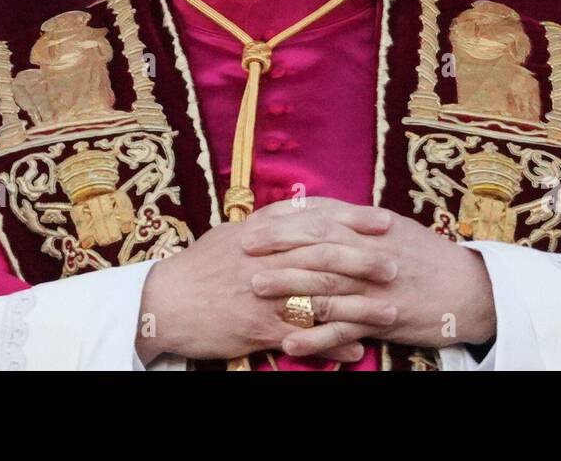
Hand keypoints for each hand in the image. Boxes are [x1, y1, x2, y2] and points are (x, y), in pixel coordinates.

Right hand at [136, 197, 398, 363]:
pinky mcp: (258, 327)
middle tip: (396, 264)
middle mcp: (267, 260)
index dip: (353, 219)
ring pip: (320, 298)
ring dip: (360, 307)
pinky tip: (357, 349)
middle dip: (364, 261)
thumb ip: (267, 225)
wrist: (164, 303)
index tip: (383, 220)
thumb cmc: (198, 268)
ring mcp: (263, 294)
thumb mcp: (231, 235)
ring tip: (390, 310)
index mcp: (262, 233)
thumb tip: (298, 212)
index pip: (316, 221)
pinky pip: (303, 335)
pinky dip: (332, 344)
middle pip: (325, 257)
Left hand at [245, 206, 496, 356]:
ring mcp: (377, 288)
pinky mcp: (385, 319)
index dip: (284, 223)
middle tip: (242, 252)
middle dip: (277, 250)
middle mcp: (371, 254)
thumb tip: (316, 210)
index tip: (253, 225)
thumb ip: (354, 221)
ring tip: (255, 289)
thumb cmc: (428, 257)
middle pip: (317, 248)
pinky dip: (316, 337)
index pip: (321, 221)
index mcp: (371, 230)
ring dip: (288, 288)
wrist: (471, 289)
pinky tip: (290, 342)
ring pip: (327, 286)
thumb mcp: (393, 229)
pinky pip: (345, 329)